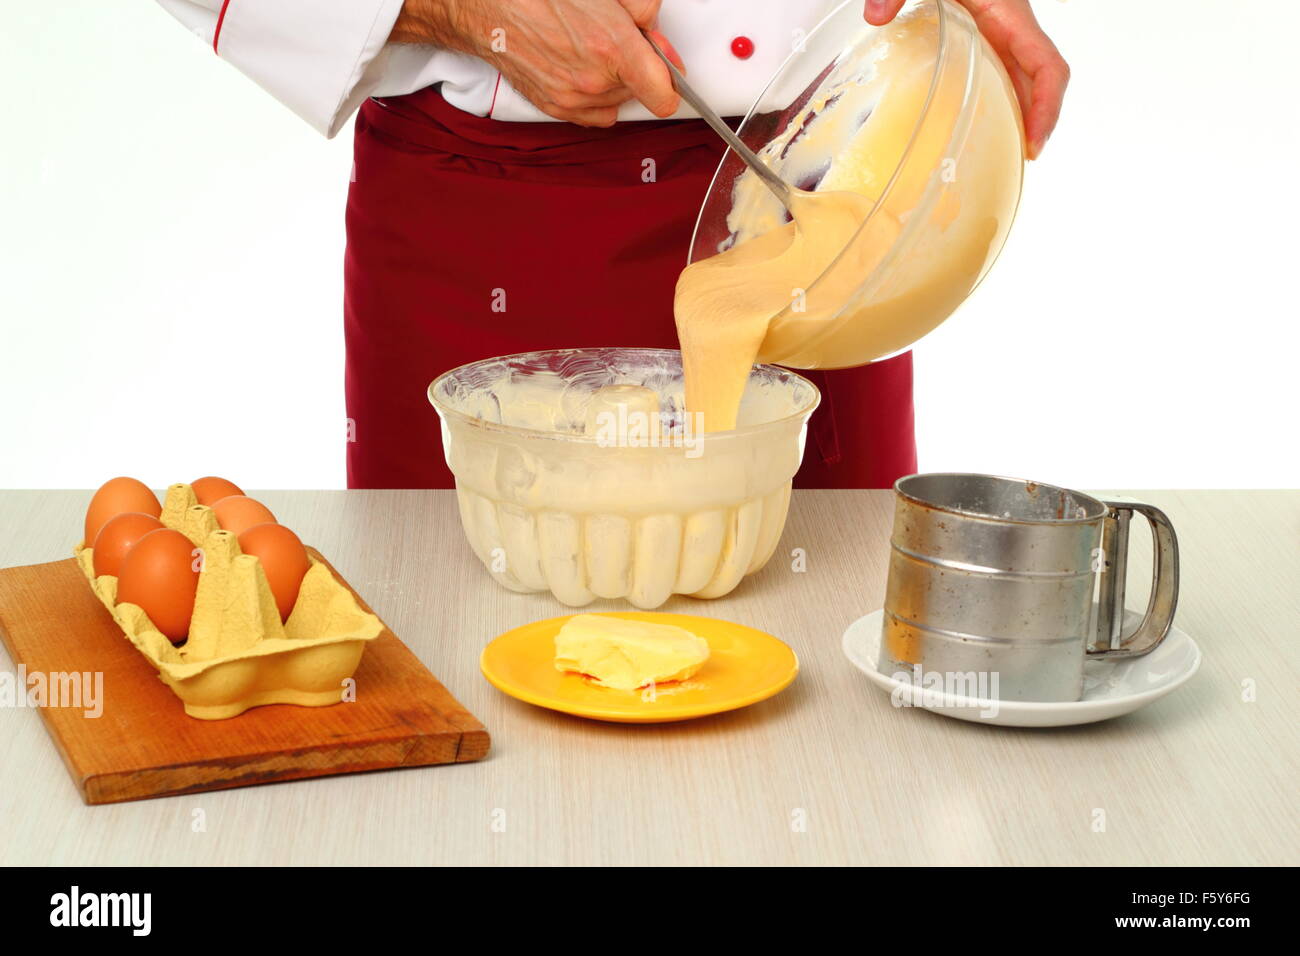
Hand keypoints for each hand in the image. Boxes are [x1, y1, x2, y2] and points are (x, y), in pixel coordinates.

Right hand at [392, 0, 680, 126]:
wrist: (489, 7)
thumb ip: (643, 12)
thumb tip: (657, 33)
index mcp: (614, 48)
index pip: (665, 95)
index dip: (671, 84)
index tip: (668, 74)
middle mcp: (595, 81)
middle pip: (639, 93)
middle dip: (636, 69)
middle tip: (615, 40)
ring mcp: (573, 99)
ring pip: (615, 104)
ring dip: (613, 84)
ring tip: (590, 51)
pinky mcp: (554, 107)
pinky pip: (592, 114)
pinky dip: (593, 98)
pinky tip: (579, 71)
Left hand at [864, 0, 1069, 158]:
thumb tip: (876, 15)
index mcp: (1007, 12)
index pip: (1047, 65)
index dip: (1047, 107)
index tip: (1034, 144)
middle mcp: (1009, 23)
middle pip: (1035, 81)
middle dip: (1029, 125)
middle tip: (1005, 165)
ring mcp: (996, 27)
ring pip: (1017, 77)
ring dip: (1012, 115)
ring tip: (987, 155)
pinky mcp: (980, 28)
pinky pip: (996, 67)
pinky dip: (990, 97)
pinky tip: (963, 119)